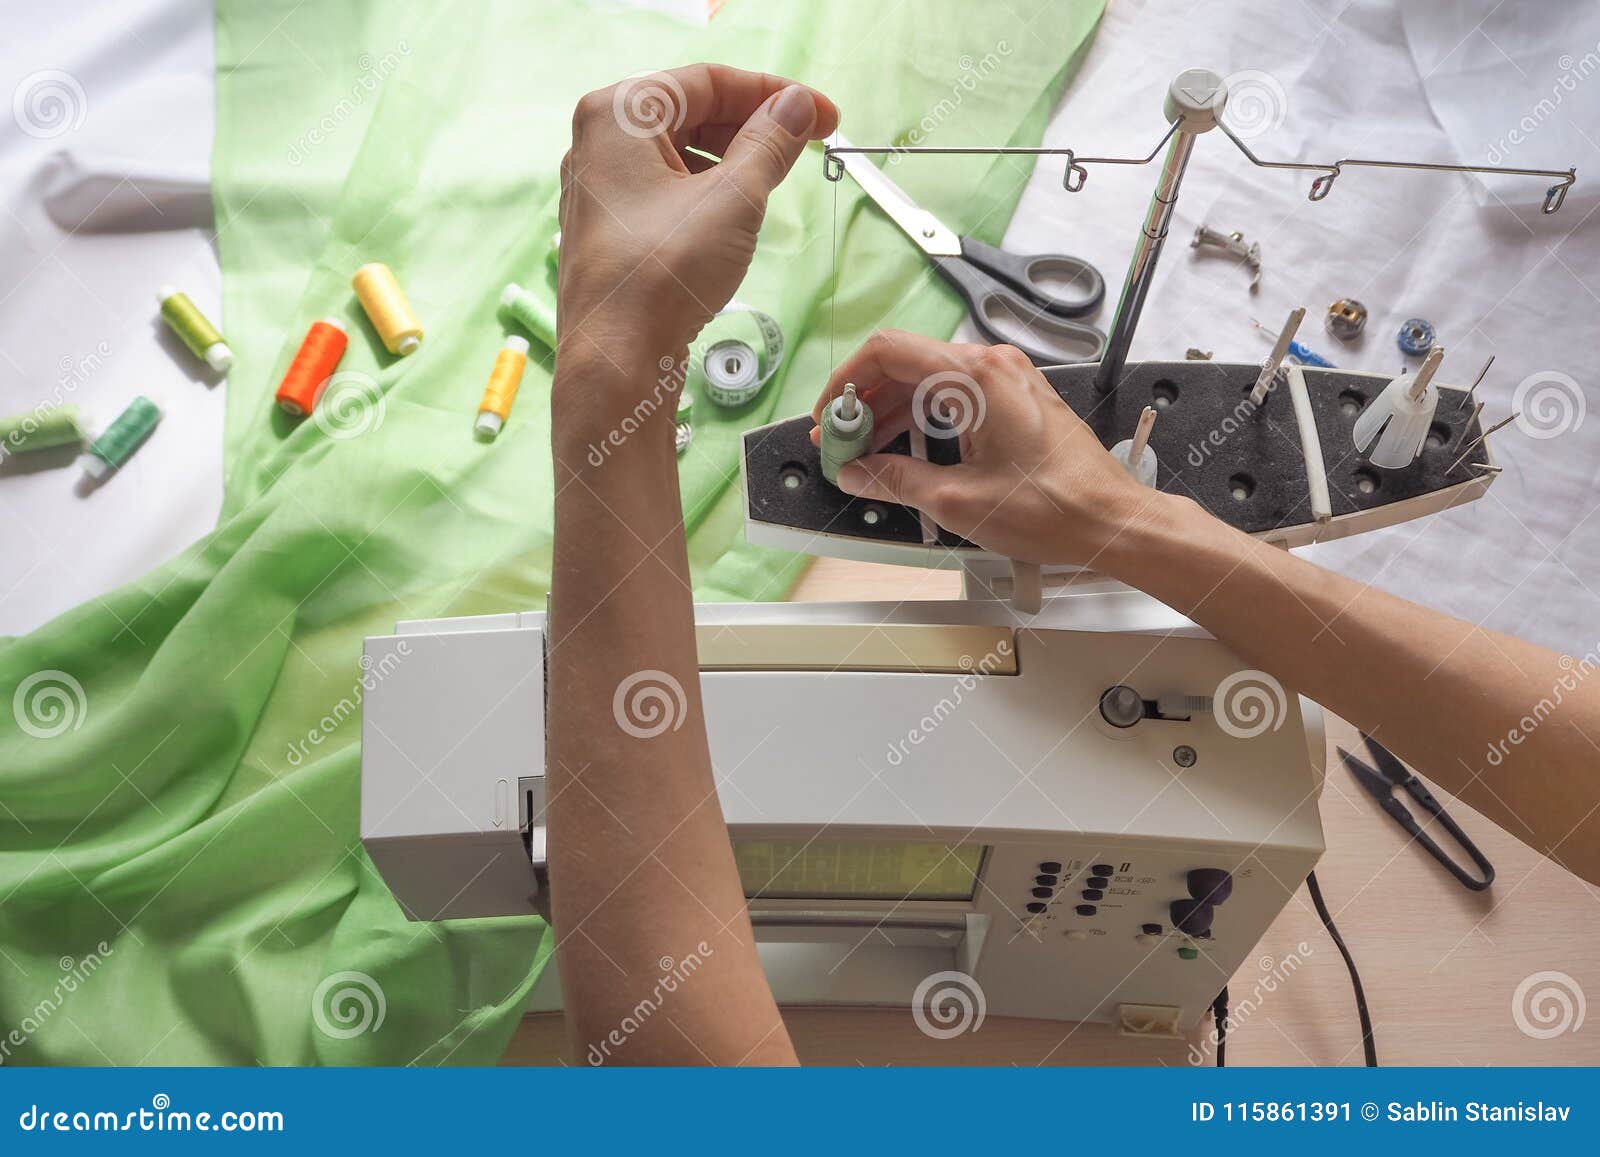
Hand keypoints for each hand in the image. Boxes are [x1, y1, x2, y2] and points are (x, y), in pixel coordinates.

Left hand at [557, 65, 838, 372]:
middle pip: (690, 113)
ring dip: (731, 162)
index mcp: (618, 114)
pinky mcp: (608, 231)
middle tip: (807, 146)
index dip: (774, 94)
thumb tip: (797, 106)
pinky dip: (704, 193)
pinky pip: (664, 192)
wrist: (617, 359)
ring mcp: (598, 190)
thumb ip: (769, 143)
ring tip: (773, 184)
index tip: (823, 116)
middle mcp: (598, 143)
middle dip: (752, 127)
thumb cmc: (664, 273)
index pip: (708, 81)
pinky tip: (734, 217)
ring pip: (678, 155)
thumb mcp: (734, 198)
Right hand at [812, 330, 1173, 567]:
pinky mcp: (1016, 401)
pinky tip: (905, 452)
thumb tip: (857, 472)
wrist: (1113, 521)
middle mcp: (993, 367)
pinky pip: (955, 397)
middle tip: (841, 445)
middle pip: (905, 366)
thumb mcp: (959, 501)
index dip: (846, 383)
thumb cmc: (1054, 508)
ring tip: (866, 454)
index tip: (829, 417)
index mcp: (976, 376)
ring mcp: (1007, 381)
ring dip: (892, 415)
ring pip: (929, 383)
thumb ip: (896, 481)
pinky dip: (923, 420)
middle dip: (865, 405)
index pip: (888, 352)